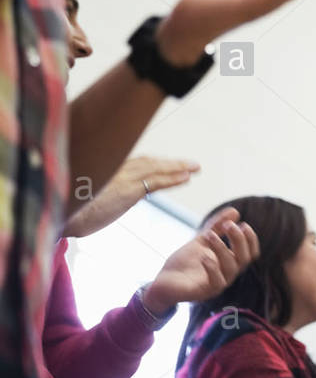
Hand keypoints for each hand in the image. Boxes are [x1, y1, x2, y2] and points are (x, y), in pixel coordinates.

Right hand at [62, 156, 199, 237]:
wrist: (59, 215)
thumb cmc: (64, 211)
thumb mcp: (81, 200)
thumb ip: (96, 197)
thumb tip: (100, 204)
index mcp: (104, 169)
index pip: (134, 163)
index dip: (151, 163)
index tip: (164, 164)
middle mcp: (114, 168)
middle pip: (148, 162)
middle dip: (169, 163)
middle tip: (188, 164)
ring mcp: (123, 176)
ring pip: (156, 168)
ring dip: (177, 167)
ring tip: (194, 168)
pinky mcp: (130, 189)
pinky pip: (158, 180)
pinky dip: (174, 177)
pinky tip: (187, 177)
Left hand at [140, 207, 257, 313]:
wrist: (162, 282)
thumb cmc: (183, 263)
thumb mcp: (201, 240)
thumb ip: (216, 227)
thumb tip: (234, 211)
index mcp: (229, 262)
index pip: (251, 253)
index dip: (250, 239)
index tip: (242, 224)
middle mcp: (227, 274)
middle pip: (245, 258)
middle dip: (238, 240)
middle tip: (227, 225)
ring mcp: (217, 284)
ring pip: (231, 268)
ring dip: (222, 248)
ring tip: (209, 235)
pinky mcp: (205, 293)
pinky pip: (217, 282)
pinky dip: (213, 267)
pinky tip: (204, 256)